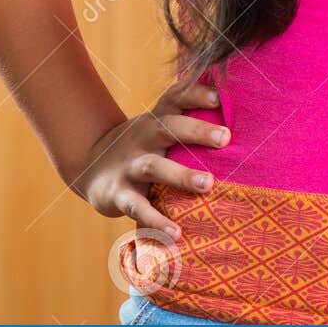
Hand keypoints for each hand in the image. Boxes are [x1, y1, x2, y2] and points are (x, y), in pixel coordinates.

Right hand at [67, 78, 229, 238]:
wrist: (88, 165)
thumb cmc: (143, 145)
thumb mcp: (159, 126)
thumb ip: (189, 119)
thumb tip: (238, 113)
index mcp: (157, 118)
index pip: (175, 98)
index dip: (195, 94)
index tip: (219, 97)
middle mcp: (142, 137)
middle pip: (168, 127)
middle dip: (196, 130)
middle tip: (226, 137)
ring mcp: (129, 165)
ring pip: (154, 166)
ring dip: (181, 175)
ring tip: (209, 185)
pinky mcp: (117, 194)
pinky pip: (138, 206)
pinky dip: (156, 220)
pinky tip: (176, 233)